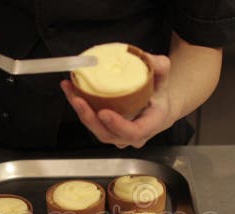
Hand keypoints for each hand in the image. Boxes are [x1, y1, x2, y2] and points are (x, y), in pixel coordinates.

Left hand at [60, 54, 178, 148]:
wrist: (157, 109)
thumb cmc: (160, 96)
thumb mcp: (164, 79)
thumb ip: (160, 66)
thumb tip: (146, 57)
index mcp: (150, 125)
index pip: (134, 132)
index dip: (117, 125)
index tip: (103, 112)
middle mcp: (132, 136)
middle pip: (108, 134)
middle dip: (90, 118)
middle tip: (79, 100)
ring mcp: (118, 135)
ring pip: (96, 129)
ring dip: (81, 112)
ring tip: (70, 91)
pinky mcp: (106, 130)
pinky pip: (92, 123)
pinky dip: (80, 108)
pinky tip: (71, 91)